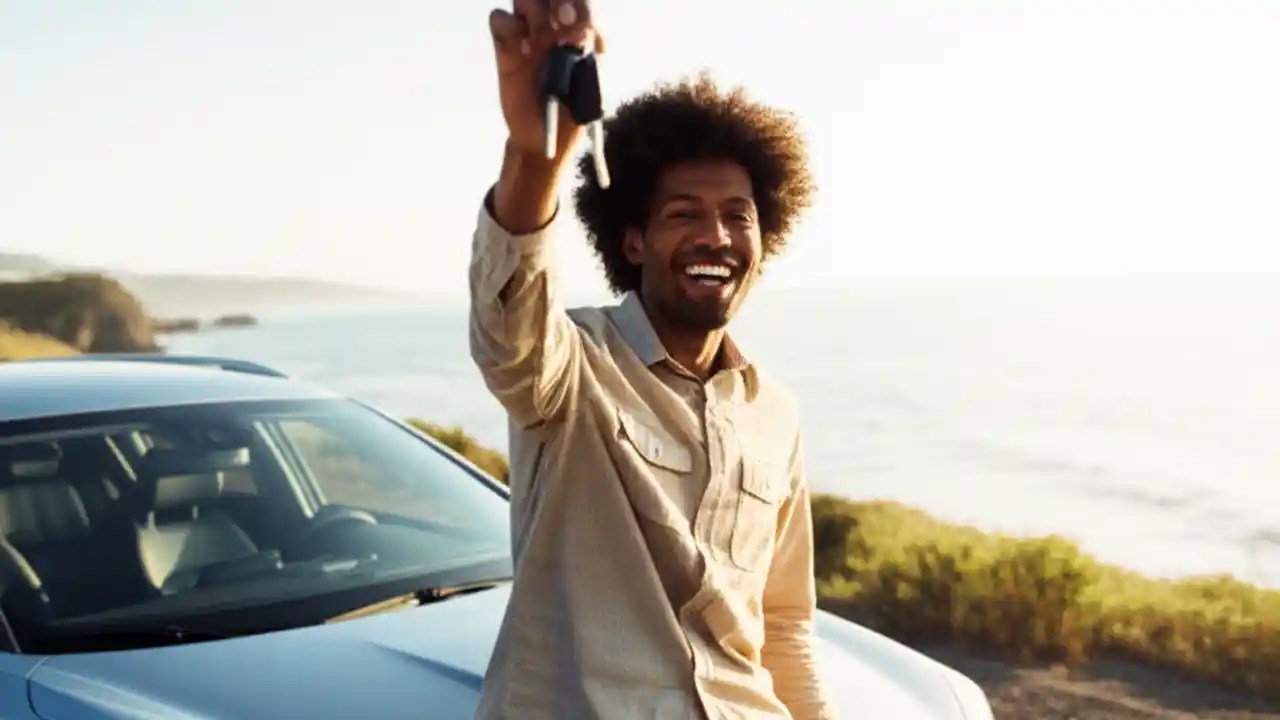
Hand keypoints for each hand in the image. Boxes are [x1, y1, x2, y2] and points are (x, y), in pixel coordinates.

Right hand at [489, 0, 604, 165]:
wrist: (541, 141)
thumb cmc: (570, 115)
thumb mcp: (589, 89)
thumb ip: (588, 58)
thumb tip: (582, 31)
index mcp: (581, 34)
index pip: (581, 2)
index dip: (580, 5)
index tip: (576, 23)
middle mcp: (554, 28)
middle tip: (561, 20)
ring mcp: (529, 35)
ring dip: (533, 9)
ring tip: (540, 37)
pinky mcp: (506, 47)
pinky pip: (499, 18)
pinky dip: (508, 26)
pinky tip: (520, 50)